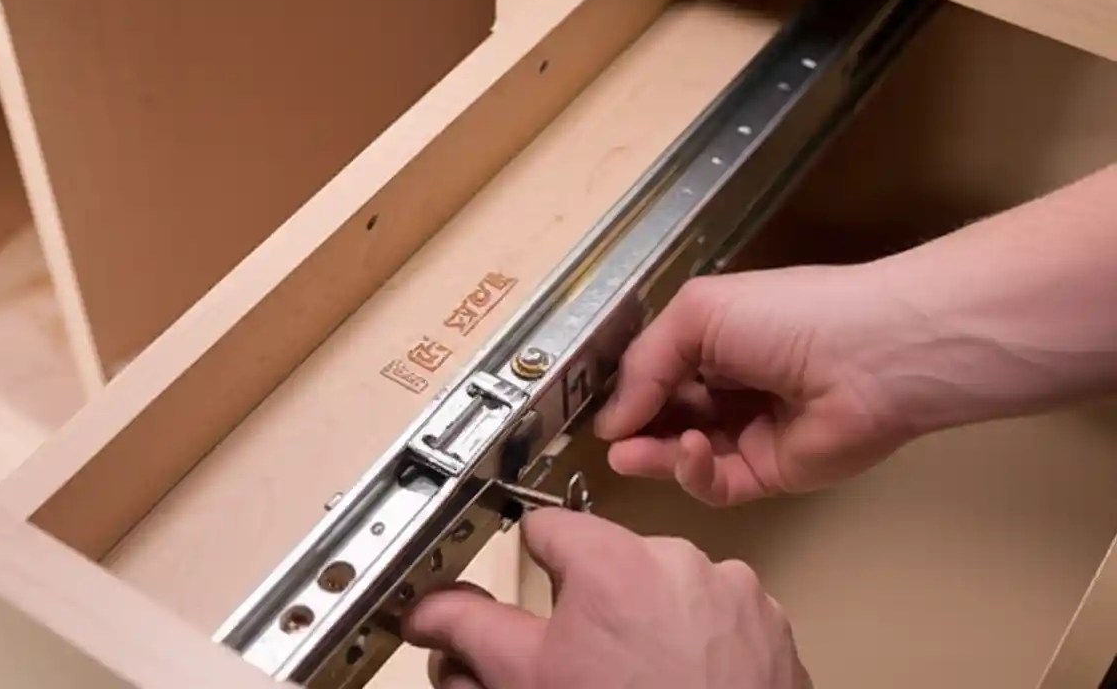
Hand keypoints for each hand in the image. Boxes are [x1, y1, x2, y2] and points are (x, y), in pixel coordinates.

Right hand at [403, 509, 806, 688]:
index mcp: (613, 559)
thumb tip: (427, 608)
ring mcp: (734, 593)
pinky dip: (701, 643)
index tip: (531, 600)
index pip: (548, 527)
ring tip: (640, 680)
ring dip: (649, 621)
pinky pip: (720, 616)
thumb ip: (468, 629)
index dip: (530, 566)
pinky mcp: (772, 628)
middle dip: (590, 605)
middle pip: (610, 560)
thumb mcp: (524, 680)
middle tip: (583, 665)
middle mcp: (681, 559)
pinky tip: (685, 684)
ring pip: (668, 588)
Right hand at [595, 264, 920, 505]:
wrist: (873, 355)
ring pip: (685, 454)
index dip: (628, 391)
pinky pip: (718, 483)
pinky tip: (685, 451)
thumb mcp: (697, 315)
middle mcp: (731, 385)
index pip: (658, 372)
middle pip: (666, 416)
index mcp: (716, 339)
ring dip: (654, 454)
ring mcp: (750, 432)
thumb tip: (608, 423)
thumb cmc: (787, 316)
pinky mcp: (770, 473)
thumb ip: (644, 365)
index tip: (599, 409)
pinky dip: (693, 472)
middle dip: (634, 427)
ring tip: (627, 453)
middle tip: (610, 439)